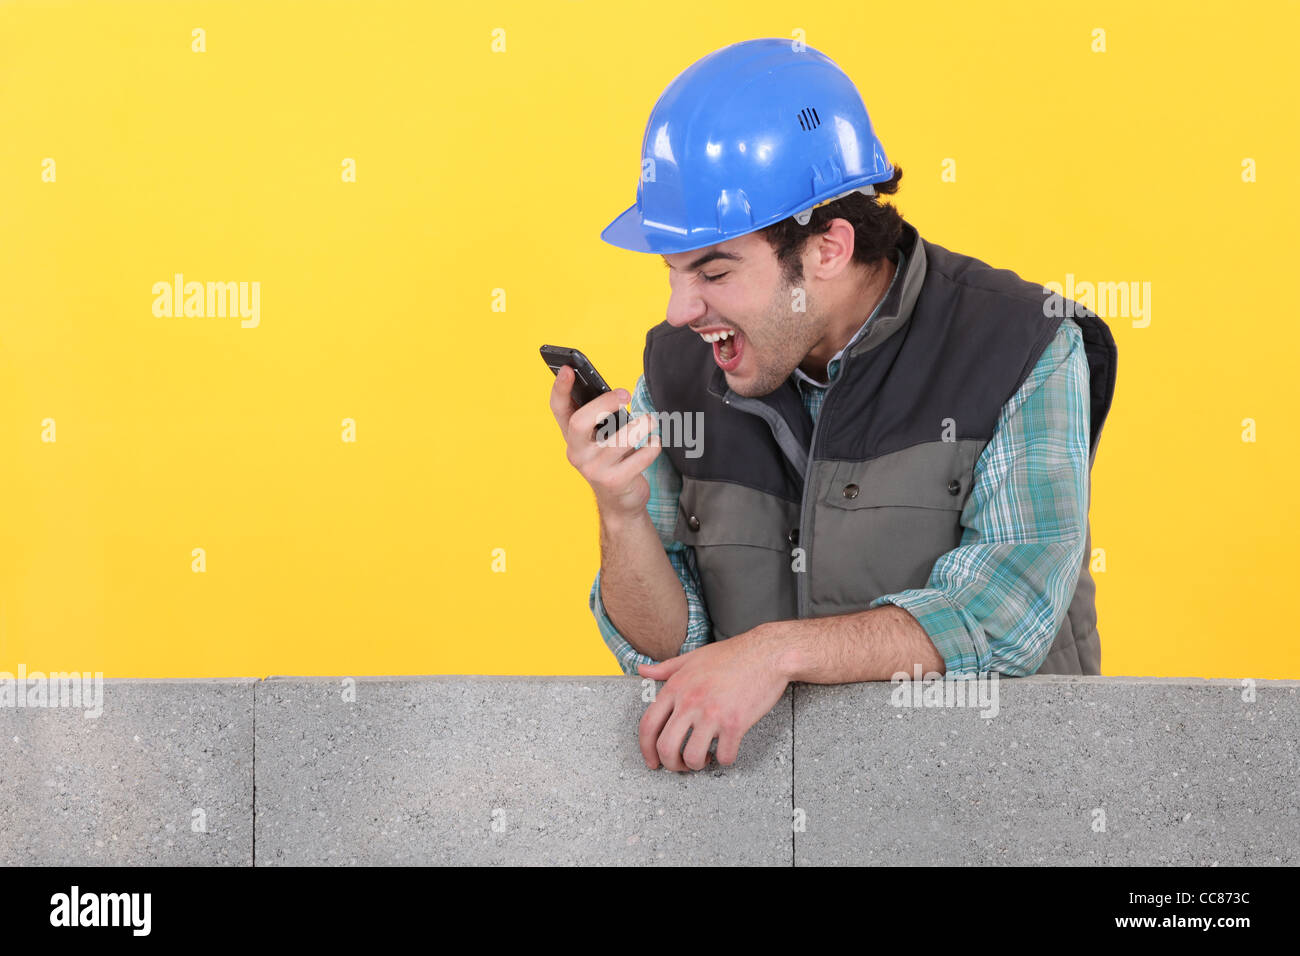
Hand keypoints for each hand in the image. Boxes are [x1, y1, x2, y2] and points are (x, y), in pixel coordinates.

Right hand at [548, 366, 660, 518]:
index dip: (560, 388)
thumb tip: (617, 394)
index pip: (558, 409)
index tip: (568, 369)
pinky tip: (654, 442)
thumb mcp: (601, 437)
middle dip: (604, 404)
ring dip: (641, 426)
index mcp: (572, 436)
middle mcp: (577, 453)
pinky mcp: (614, 482)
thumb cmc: (614, 459)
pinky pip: (640, 457)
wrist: (620, 501)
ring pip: (619, 440)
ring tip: (651, 420)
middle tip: (625, 394)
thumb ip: (602, 417)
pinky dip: (652, 446)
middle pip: (580, 422)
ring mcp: (594, 469)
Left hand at [636, 626, 789, 770]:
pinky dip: (724, 759)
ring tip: (704, 759)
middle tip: (680, 766)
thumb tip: (642, 670)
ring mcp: (712, 714)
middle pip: (666, 747)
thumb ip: (665, 668)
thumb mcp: (693, 657)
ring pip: (692, 757)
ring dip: (697, 765)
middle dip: (671, 764)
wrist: (767, 653)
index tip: (652, 760)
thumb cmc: (732, 654)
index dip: (646, 749)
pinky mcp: (735, 723)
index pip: (648, 725)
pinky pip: (724, 755)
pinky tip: (726, 750)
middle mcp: (690, 702)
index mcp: (676, 687)